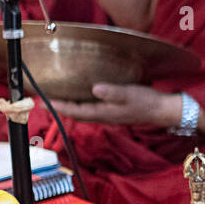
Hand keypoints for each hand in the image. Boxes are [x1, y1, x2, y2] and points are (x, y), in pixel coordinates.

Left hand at [50, 83, 179, 127]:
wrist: (161, 110)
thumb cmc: (146, 102)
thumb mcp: (129, 94)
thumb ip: (112, 92)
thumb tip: (95, 88)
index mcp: (103, 112)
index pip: (74, 110)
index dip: (58, 106)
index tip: (43, 101)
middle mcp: (102, 115)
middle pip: (75, 113)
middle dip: (59, 107)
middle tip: (44, 100)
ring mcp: (108, 114)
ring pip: (82, 112)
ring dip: (69, 106)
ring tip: (58, 98)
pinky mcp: (113, 111)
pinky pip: (91, 109)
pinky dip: (81, 104)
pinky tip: (81, 96)